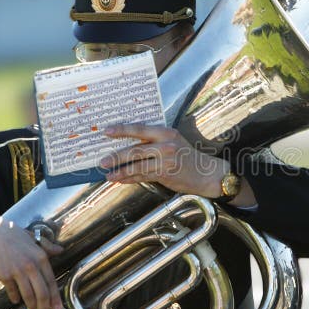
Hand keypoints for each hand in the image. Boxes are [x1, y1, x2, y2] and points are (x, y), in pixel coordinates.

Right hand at [0, 210, 63, 308]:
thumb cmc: (12, 235)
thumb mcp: (32, 238)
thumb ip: (47, 246)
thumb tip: (60, 250)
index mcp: (41, 257)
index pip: (51, 283)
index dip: (55, 300)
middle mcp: (31, 265)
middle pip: (41, 293)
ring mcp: (17, 271)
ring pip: (28, 295)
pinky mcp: (4, 275)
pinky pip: (12, 291)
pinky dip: (14, 298)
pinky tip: (16, 301)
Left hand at [101, 124, 254, 206]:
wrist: (205, 172)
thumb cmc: (185, 156)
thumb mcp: (172, 141)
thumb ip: (153, 140)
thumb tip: (126, 144)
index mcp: (166, 132)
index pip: (140, 129)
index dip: (122, 130)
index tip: (106, 131)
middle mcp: (166, 144)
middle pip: (135, 149)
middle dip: (117, 156)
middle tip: (102, 160)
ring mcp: (166, 160)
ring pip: (137, 166)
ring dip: (120, 171)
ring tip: (108, 174)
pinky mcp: (166, 174)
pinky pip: (143, 176)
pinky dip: (130, 179)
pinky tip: (120, 180)